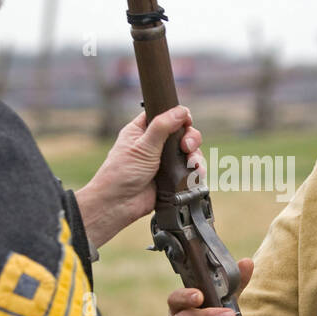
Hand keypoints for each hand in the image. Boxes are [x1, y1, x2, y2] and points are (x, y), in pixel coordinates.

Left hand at [75, 106, 203, 248]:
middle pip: (182, 133)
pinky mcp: (172, 177)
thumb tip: (181, 110)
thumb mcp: (142, 146)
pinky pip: (190, 170)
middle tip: (187, 146)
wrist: (119, 204)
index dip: (178, 116)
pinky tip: (195, 173)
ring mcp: (164, 161)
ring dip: (195, 156)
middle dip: (190, 138)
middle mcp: (155, 144)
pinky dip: (196, 170)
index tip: (186, 120)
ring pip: (189, 151)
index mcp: (142, 131)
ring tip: (192, 164)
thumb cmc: (121, 174)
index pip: (165, 115)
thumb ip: (162, 126)